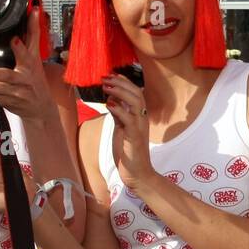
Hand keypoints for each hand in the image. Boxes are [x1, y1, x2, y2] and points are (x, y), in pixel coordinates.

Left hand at [100, 73, 155, 193]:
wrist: (137, 173)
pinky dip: (119, 110)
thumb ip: (118, 115)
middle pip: (137, 93)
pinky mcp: (135, 137)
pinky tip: (109, 105)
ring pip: (136, 102)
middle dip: (120, 83)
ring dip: (120, 92)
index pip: (135, 92)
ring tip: (106, 87)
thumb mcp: (121, 129)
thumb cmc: (129, 153)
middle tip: (105, 78)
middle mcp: (142, 119)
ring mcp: (140, 127)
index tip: (110, 75)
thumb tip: (111, 100)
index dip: (123, 82)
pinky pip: (130, 119)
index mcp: (139, 116)